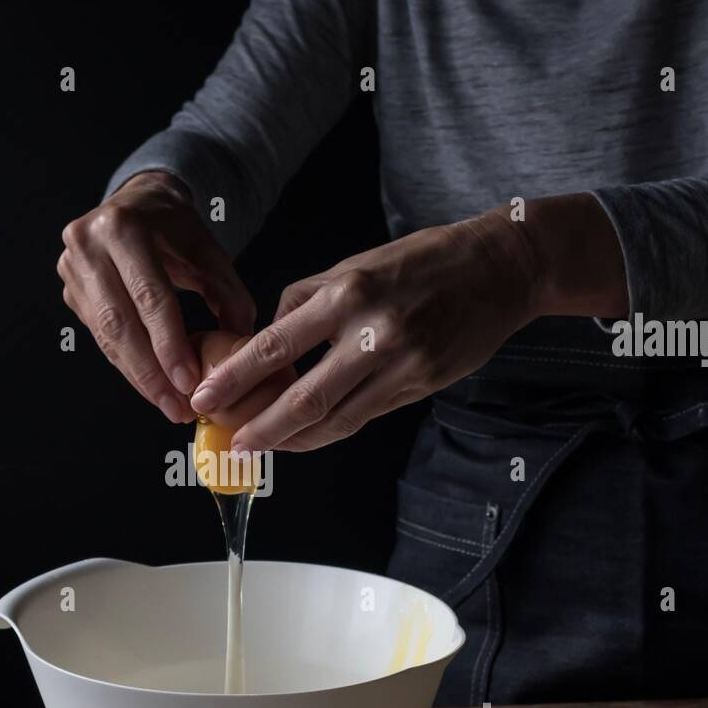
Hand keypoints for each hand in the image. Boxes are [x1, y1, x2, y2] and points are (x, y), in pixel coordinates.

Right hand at [58, 171, 255, 422]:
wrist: (137, 201)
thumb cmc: (174, 227)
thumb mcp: (208, 249)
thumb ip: (228, 292)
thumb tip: (243, 340)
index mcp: (123, 226)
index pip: (149, 296)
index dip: (169, 344)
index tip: (189, 383)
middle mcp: (87, 246)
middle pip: (119, 323)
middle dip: (150, 373)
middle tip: (177, 407)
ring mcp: (72, 270)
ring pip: (105, 337)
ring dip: (138, 377)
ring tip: (168, 405)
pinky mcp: (69, 291)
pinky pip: (99, 338)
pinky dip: (127, 365)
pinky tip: (150, 386)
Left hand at [188, 195, 627, 452]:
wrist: (501, 269)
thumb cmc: (425, 261)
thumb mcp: (359, 262)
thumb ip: (309, 297)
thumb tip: (270, 334)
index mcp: (347, 291)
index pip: (276, 343)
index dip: (236, 378)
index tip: (205, 396)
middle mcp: (372, 330)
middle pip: (302, 396)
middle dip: (260, 426)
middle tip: (230, 443)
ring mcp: (399, 363)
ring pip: (334, 418)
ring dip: (293, 439)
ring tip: (263, 447)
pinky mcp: (419, 385)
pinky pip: (363, 416)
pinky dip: (330, 430)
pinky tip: (306, 437)